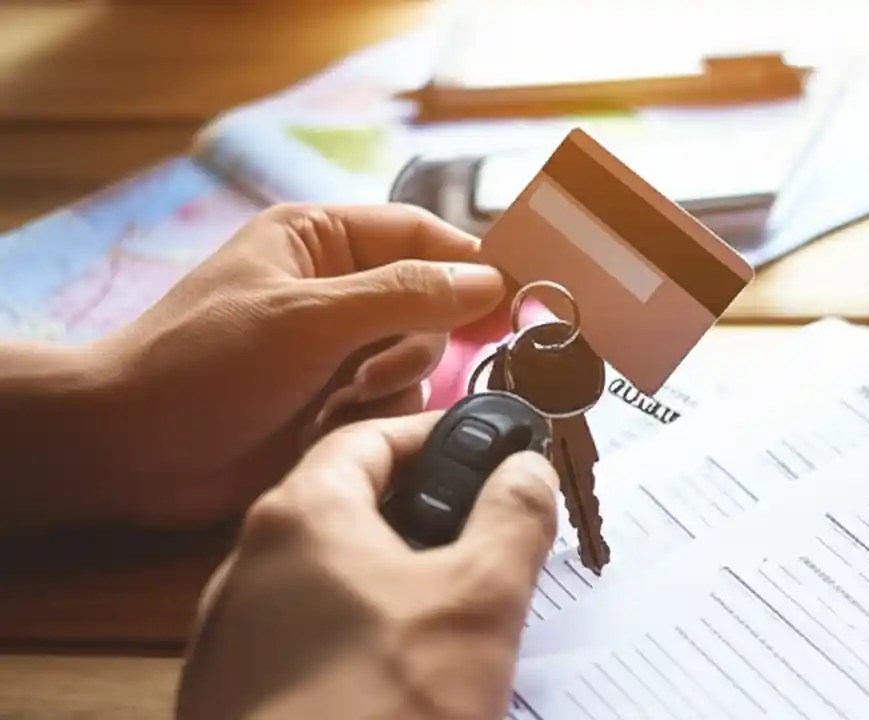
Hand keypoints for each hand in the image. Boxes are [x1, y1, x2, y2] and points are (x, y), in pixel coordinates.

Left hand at [88, 203, 505, 527]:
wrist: (131, 450)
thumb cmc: (206, 362)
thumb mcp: (310, 318)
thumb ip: (407, 295)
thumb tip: (493, 282)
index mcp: (321, 239)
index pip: (422, 234)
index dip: (475, 262)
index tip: (524, 298)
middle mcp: (337, 289)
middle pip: (431, 300)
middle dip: (423, 336)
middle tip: (420, 360)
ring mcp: (338, 349)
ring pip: (419, 357)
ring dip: (393, 381)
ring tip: (343, 399)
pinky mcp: (335, 403)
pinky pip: (396, 401)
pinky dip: (377, 415)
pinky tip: (332, 424)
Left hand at [175, 412, 559, 719]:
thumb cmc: (384, 705)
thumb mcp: (480, 601)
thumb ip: (512, 519)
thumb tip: (525, 469)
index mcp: (299, 518)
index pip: (367, 438)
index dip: (432, 434)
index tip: (483, 448)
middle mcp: (246, 565)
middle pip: (345, 506)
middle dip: (421, 513)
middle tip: (483, 534)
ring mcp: (230, 637)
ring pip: (324, 577)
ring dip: (389, 577)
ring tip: (452, 609)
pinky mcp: (230, 695)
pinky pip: (302, 637)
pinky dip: (355, 632)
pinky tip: (398, 670)